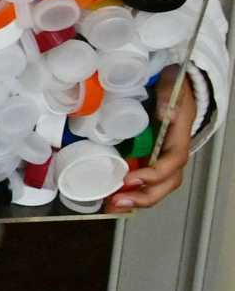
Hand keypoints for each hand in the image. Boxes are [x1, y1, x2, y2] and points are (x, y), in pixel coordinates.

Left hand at [108, 68, 197, 211]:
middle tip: (118, 201)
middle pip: (166, 182)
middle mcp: (173, 152)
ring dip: (136, 199)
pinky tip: (113, 198)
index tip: (131, 177)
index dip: (153, 173)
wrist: (176, 85)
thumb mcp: (171, 86)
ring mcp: (162, 158)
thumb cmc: (173, 87)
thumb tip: (166, 112)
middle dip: (144, 196)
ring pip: (157, 186)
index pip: (172, 162)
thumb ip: (167, 97)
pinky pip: (145, 180)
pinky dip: (132, 191)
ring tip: (112, 205)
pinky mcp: (150, 158)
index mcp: (179, 137)